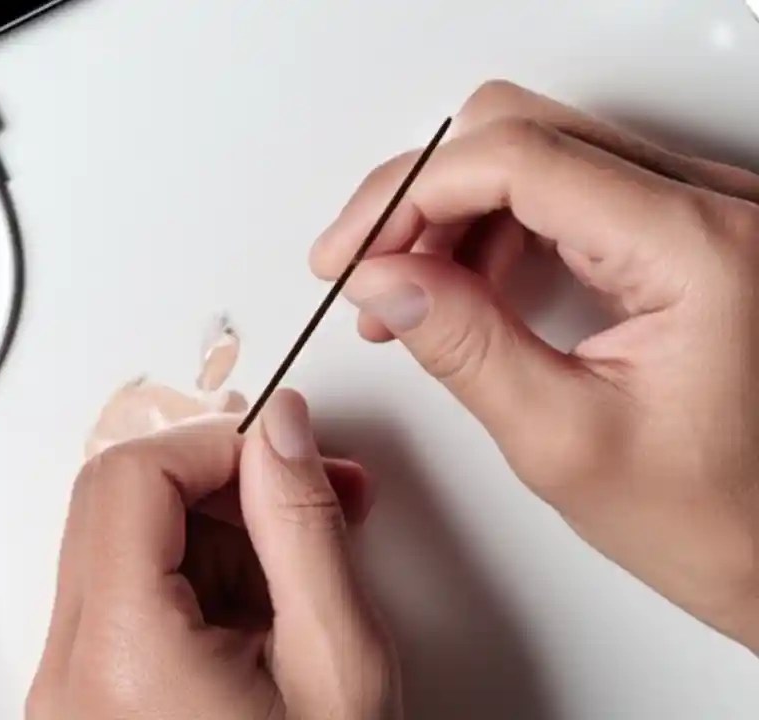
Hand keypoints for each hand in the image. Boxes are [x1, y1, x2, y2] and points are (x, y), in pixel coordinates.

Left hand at [28, 391, 398, 718]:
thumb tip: (281, 434)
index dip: (215, 445)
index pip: (132, 477)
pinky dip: (195, 588)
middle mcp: (70, 675)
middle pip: (117, 506)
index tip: (281, 452)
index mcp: (121, 658)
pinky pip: (125, 603)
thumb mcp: (335, 667)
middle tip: (307, 496)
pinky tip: (264, 619)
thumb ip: (303, 529)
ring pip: (120, 548)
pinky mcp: (84, 703)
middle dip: (220, 486)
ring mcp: (69, 693)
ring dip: (214, 537)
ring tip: (301, 579)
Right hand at [311, 80, 758, 650]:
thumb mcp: (563, 440)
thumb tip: (382, 279)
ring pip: (541, 153)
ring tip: (410, 294)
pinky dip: (500, 228)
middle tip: (368, 265)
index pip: (518, 159)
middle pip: (525, 133)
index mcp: (699, 250)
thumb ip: (462, 346)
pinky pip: (572, 190)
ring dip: (456, 213)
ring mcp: (706, 212)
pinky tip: (466, 288)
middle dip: (424, 195)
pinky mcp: (689, 231)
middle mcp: (715, 207)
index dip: (409, 193)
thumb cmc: (721, 517)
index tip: (351, 251)